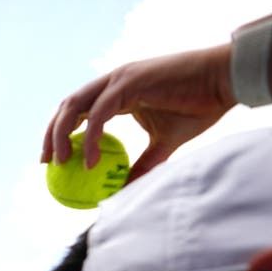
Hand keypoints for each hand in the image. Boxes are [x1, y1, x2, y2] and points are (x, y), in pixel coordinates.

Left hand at [42, 44, 235, 181]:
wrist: (225, 82)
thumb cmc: (201, 107)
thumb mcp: (165, 143)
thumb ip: (142, 165)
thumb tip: (125, 192)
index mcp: (118, 91)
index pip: (79, 110)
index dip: (60, 132)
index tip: (53, 160)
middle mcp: (113, 81)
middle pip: (68, 106)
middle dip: (50, 133)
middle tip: (46, 163)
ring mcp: (119, 78)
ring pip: (75, 107)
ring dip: (61, 135)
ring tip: (59, 164)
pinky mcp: (129, 81)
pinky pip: (99, 114)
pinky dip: (90, 138)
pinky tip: (88, 161)